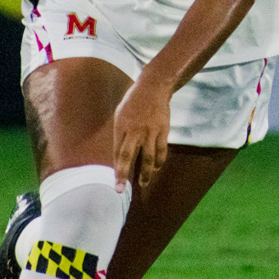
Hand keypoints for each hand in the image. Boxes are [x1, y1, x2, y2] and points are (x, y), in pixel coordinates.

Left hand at [112, 76, 171, 195]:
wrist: (153, 87)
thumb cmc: (133, 102)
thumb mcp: (120, 114)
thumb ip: (120, 134)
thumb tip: (119, 154)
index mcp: (121, 126)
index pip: (117, 153)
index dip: (116, 169)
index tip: (116, 184)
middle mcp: (135, 130)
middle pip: (129, 156)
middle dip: (124, 175)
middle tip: (121, 190)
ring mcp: (150, 131)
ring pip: (148, 157)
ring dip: (146, 173)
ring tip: (144, 183)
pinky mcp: (163, 130)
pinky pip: (161, 150)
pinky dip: (159, 161)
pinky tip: (156, 168)